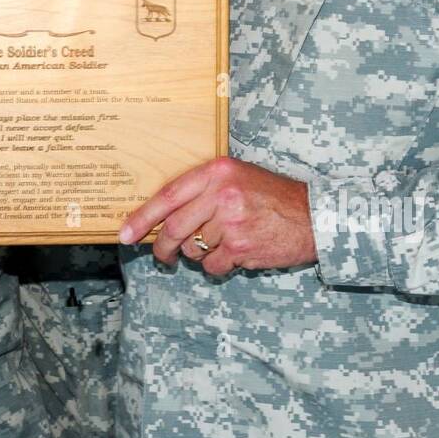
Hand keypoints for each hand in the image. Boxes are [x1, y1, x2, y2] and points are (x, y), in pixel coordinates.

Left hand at [118, 157, 316, 276]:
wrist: (313, 216)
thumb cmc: (271, 197)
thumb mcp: (237, 178)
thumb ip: (203, 191)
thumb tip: (163, 217)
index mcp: (217, 171)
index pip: (168, 195)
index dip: (142, 217)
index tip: (125, 233)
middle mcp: (222, 193)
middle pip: (174, 227)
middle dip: (162, 247)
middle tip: (162, 256)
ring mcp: (231, 221)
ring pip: (193, 249)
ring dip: (198, 254)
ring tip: (221, 244)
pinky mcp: (241, 247)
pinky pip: (212, 265)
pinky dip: (217, 266)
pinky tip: (235, 254)